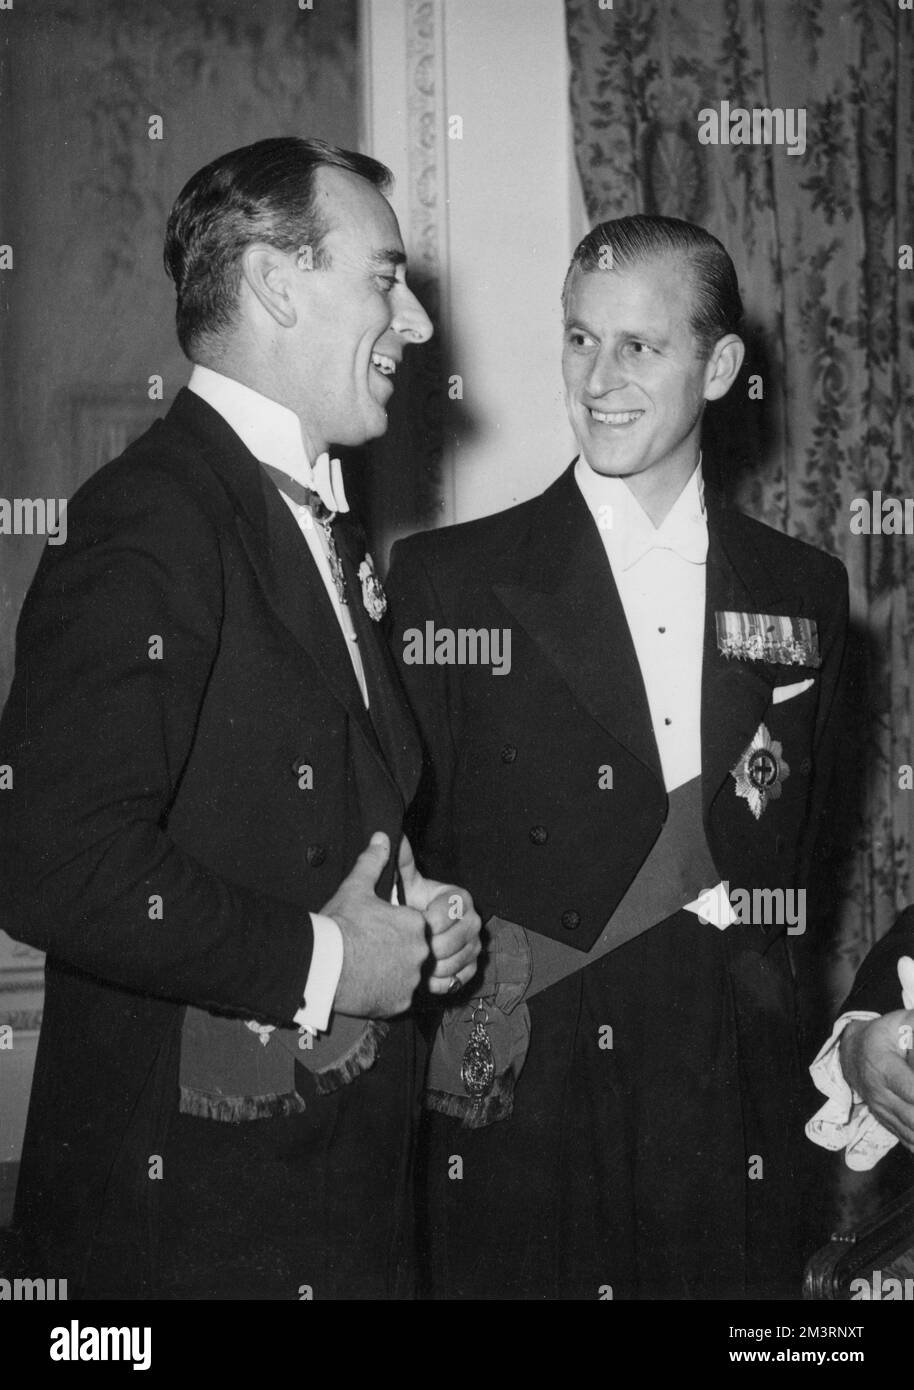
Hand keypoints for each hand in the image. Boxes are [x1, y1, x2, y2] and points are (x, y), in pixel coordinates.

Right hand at [321, 832, 428, 1018]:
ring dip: (393, 972)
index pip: (417, 925)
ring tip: (367, 967)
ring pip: (409, 976)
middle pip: (415, 951)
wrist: (324, 964)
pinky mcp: (400, 1003)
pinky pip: (399, 997)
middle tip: (369, 947)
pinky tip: (367, 985)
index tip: (377, 928)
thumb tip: (381, 837)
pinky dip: (386, 992)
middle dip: (397, 950)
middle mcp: (421, 953)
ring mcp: (412, 981)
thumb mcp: (356, 887)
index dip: (396, 925)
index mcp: (416, 924)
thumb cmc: (341, 923)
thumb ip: (373, 862)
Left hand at [398, 836, 481, 995]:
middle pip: (464, 935)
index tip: (417, 921)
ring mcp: (472, 946)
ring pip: (464, 958)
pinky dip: (442, 981)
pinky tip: (423, 979)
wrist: (400, 937)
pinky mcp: (467, 969)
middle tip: (414, 948)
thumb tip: (384, 835)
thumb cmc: (401, 905)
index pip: (457, 906)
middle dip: (437, 944)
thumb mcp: (401, 882)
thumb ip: (398, 860)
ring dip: (438, 964)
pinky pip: (461, 978)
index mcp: (458, 897)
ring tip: (416, 964)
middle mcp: (471, 921)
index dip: (437, 916)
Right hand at [840, 1010, 913, 1150]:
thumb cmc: (884, 1034)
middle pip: (913, 1117)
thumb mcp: (903, 1021)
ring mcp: (882, 1110)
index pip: (910, 1089)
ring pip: (911, 1133)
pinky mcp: (886, 1121)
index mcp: (883, 1066)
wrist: (851, 1053)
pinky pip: (907, 1140)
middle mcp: (880, 1093)